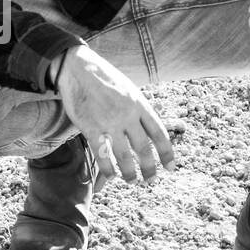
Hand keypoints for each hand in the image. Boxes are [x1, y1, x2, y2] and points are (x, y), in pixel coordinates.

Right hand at [55, 45, 175, 187]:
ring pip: (124, 156)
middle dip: (149, 168)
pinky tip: (111, 176)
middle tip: (151, 180)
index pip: (158, 134)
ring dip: (129, 173)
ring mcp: (109, 122)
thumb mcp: (129, 90)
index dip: (166, 153)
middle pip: (143, 149)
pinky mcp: (90, 127)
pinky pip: (102, 154)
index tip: (170, 168)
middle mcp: (127, 115)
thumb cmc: (104, 79)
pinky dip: (108, 169)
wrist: (78, 68)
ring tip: (131, 181)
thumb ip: (138, 109)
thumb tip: (148, 130)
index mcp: (140, 104)